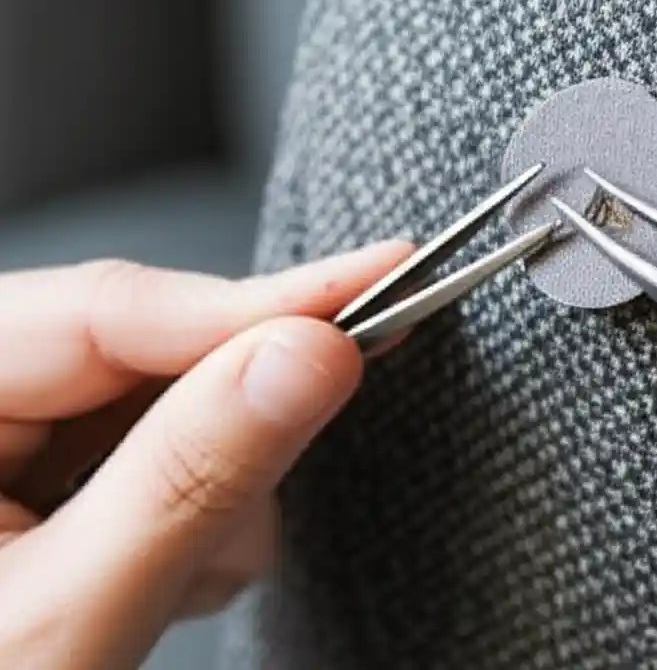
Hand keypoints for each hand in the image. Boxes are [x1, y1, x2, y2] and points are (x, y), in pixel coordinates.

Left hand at [0, 241, 410, 668]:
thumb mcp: (66, 619)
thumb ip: (190, 480)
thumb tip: (309, 358)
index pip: (106, 310)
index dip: (255, 302)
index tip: (378, 280)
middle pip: (137, 350)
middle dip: (227, 422)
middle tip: (303, 452)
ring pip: (159, 404)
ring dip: (210, 489)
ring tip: (187, 577)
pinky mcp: (35, 478)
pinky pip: (150, 452)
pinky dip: (192, 512)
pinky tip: (174, 571)